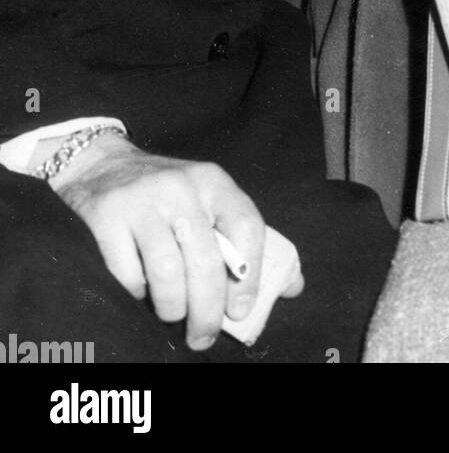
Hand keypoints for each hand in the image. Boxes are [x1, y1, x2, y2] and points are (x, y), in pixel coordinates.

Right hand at [46, 134, 300, 350]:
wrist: (102, 165)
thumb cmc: (167, 196)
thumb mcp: (210, 201)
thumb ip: (247, 242)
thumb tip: (293, 287)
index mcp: (214, 181)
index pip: (247, 226)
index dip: (249, 276)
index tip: (241, 309)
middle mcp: (181, 186)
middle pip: (206, 259)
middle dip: (208, 309)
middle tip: (203, 336)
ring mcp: (142, 200)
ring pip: (167, 270)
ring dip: (173, 307)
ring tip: (173, 317)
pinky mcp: (107, 216)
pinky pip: (127, 272)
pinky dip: (137, 293)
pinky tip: (141, 294)